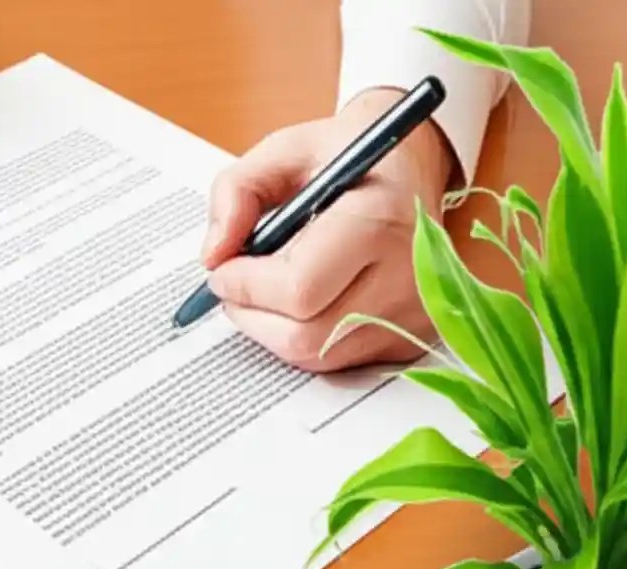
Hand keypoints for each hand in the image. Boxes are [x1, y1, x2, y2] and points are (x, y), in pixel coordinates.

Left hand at [201, 89, 455, 372]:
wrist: (412, 167)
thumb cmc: (345, 156)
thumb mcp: (284, 150)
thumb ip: (236, 191)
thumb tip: (213, 256)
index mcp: (379, 219)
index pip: (298, 287)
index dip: (246, 285)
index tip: (222, 269)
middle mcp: (407, 274)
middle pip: (305, 335)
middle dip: (252, 315)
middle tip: (232, 287)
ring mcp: (413, 313)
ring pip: (317, 356)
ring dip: (272, 330)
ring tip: (262, 292)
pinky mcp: (410, 337)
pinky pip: (338, 359)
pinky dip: (303, 337)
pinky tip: (299, 303)